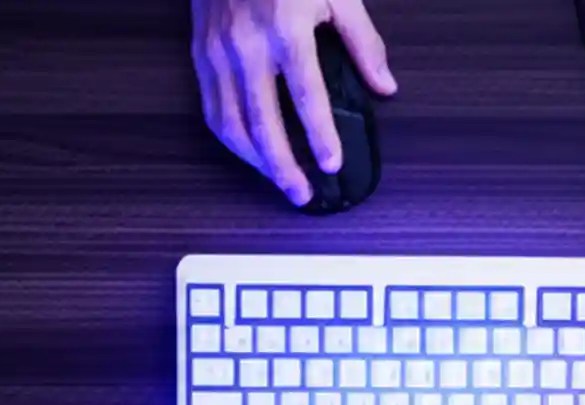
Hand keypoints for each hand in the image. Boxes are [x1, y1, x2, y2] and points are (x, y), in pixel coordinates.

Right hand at [191, 0, 397, 205]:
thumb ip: (363, 41)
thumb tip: (385, 86)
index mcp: (286, 30)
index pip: (306, 96)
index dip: (321, 135)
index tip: (333, 164)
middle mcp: (246, 46)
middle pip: (263, 122)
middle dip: (284, 166)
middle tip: (303, 194)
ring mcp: (217, 52)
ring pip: (231, 124)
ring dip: (256, 162)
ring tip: (280, 183)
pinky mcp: (199, 54)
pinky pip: (211, 108)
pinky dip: (231, 139)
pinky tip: (250, 154)